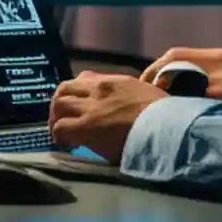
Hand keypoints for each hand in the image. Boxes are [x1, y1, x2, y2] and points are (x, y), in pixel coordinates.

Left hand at [48, 71, 166, 163]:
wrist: (165, 127)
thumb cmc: (165, 114)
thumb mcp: (149, 93)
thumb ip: (133, 94)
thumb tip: (132, 103)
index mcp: (115, 81)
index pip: (85, 78)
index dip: (77, 92)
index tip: (79, 105)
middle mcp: (99, 89)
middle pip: (65, 88)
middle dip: (60, 104)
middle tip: (62, 119)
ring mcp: (91, 107)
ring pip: (59, 104)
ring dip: (56, 118)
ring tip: (61, 133)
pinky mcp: (86, 127)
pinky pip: (60, 127)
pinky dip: (58, 135)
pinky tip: (65, 144)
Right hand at [140, 47, 221, 106]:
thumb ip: (197, 92)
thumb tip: (172, 101)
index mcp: (211, 58)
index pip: (172, 56)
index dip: (153, 70)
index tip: (141, 87)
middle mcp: (215, 59)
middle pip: (178, 63)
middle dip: (160, 78)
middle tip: (148, 98)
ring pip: (190, 73)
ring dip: (175, 85)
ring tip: (163, 104)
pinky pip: (202, 81)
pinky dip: (190, 90)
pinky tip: (188, 106)